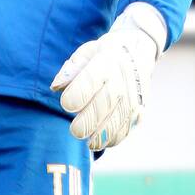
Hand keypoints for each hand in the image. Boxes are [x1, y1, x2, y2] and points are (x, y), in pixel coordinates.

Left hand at [50, 4, 164, 152]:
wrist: (137, 52)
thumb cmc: (103, 55)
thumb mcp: (87, 52)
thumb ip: (70, 69)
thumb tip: (56, 86)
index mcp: (107, 62)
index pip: (91, 80)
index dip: (77, 95)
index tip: (67, 104)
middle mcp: (122, 80)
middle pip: (104, 105)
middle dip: (88, 121)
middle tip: (75, 130)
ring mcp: (133, 97)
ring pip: (118, 121)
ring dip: (102, 136)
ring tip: (89, 142)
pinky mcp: (139, 110)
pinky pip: (126, 129)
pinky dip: (114, 138)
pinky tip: (101, 140)